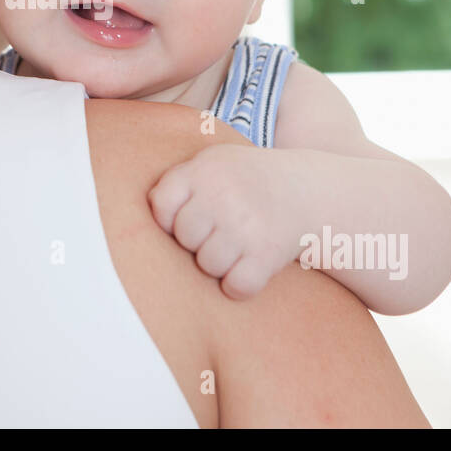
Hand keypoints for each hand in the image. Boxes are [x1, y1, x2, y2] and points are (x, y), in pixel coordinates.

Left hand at [147, 143, 306, 299]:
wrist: (307, 189)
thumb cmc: (246, 180)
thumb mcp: (213, 163)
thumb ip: (177, 181)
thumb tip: (142, 208)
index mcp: (204, 169)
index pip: (161, 205)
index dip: (170, 219)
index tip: (192, 217)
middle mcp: (224, 193)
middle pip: (184, 239)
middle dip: (199, 241)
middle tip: (222, 230)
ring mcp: (246, 224)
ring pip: (208, 266)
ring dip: (221, 264)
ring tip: (238, 245)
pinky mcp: (268, 252)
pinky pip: (236, 287)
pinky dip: (241, 285)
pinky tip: (250, 266)